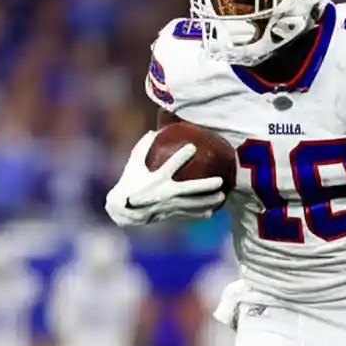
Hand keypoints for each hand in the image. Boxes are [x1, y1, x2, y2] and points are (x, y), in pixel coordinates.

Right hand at [105, 132, 225, 226]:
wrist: (123, 210)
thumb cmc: (130, 183)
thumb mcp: (133, 164)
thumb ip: (143, 147)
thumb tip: (153, 131)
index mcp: (156, 179)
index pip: (170, 166)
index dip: (181, 156)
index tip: (193, 147)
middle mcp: (164, 193)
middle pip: (189, 190)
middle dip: (205, 185)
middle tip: (220, 180)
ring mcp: (168, 206)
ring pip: (192, 205)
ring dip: (208, 201)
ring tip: (222, 196)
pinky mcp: (169, 214)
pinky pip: (188, 215)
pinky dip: (200, 214)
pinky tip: (212, 211)